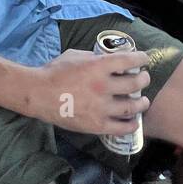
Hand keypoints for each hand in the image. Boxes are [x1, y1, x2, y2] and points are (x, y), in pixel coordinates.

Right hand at [25, 48, 149, 136]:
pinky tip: (133, 121)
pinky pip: (121, 127)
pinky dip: (131, 124)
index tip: (144, 59)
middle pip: (135, 83)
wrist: (38, 94)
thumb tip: (107, 60)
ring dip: (141, 103)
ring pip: (132, 107)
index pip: (129, 60)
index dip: (141, 58)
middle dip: (144, 79)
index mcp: (98, 66)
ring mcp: (101, 108)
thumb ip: (94, 57)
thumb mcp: (75, 55)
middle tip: (144, 78)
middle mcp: (103, 86)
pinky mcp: (97, 125)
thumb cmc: (54, 72)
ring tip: (143, 101)